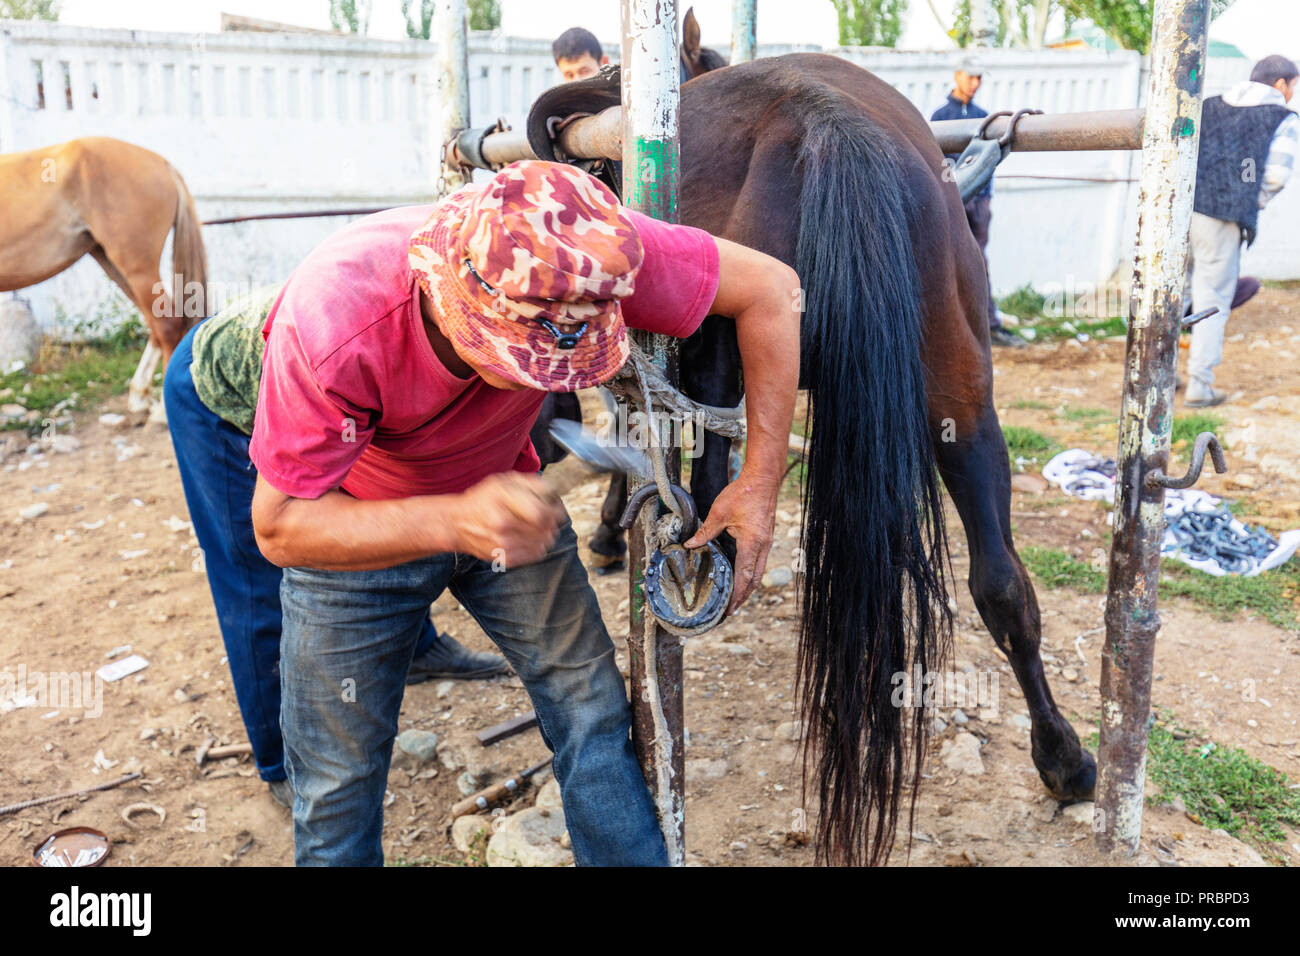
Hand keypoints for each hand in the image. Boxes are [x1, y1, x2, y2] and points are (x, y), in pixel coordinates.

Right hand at [452, 472, 566, 567]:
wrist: (457, 524)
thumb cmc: (483, 499)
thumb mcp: (504, 481)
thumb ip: (531, 484)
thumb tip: (554, 493)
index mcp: (503, 503)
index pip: (543, 514)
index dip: (555, 511)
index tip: (555, 508)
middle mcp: (503, 526)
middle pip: (545, 529)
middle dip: (552, 522)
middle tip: (549, 517)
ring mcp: (504, 545)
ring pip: (544, 543)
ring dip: (547, 535)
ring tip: (539, 527)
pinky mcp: (505, 559)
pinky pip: (535, 555)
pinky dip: (538, 546)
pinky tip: (530, 538)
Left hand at [682, 467, 777, 612]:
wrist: (763, 479)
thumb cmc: (743, 493)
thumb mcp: (719, 512)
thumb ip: (705, 532)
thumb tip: (689, 545)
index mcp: (751, 542)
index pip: (744, 575)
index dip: (737, 593)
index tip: (730, 607)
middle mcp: (763, 545)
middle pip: (755, 578)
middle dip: (744, 595)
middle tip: (732, 609)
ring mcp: (767, 542)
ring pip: (759, 571)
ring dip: (749, 585)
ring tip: (737, 597)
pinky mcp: (766, 537)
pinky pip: (760, 561)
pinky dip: (752, 572)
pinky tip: (743, 574)